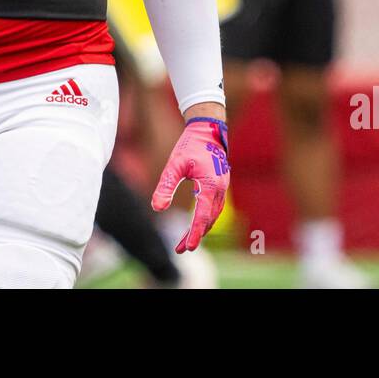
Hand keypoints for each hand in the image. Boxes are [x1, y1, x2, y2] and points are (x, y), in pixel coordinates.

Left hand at [151, 117, 229, 253]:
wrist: (208, 129)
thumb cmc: (190, 145)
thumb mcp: (174, 164)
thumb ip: (166, 186)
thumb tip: (156, 208)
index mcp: (209, 186)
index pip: (202, 216)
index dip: (194, 234)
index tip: (187, 248)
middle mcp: (219, 189)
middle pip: (208, 220)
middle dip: (195, 236)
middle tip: (181, 249)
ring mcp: (222, 188)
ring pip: (212, 216)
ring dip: (200, 229)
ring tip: (185, 242)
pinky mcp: (220, 185)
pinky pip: (214, 208)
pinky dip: (205, 219)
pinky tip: (195, 223)